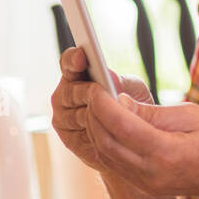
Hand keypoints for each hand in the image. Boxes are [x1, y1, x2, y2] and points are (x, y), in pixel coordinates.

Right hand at [51, 47, 153, 172]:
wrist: (135, 138)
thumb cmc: (132, 105)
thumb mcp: (134, 89)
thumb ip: (122, 82)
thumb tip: (111, 79)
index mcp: (76, 75)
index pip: (69, 63)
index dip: (73, 59)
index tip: (82, 57)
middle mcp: (65, 95)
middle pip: (70, 91)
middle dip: (88, 92)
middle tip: (104, 93)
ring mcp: (63, 118)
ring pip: (74, 115)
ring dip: (94, 115)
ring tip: (111, 115)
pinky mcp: (69, 140)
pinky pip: (79, 136)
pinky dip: (95, 134)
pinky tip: (108, 132)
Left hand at [55, 53, 198, 198]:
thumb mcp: (192, 115)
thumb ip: (152, 112)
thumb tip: (118, 101)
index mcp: (167, 153)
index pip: (120, 125)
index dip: (102, 102)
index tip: (96, 84)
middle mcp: (152, 174)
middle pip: (105, 141)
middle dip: (93, 114)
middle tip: (94, 91)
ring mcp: (147, 184)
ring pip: (105, 154)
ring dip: (96, 128)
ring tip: (99, 104)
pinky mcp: (145, 186)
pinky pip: (115, 163)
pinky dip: (106, 141)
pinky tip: (109, 123)